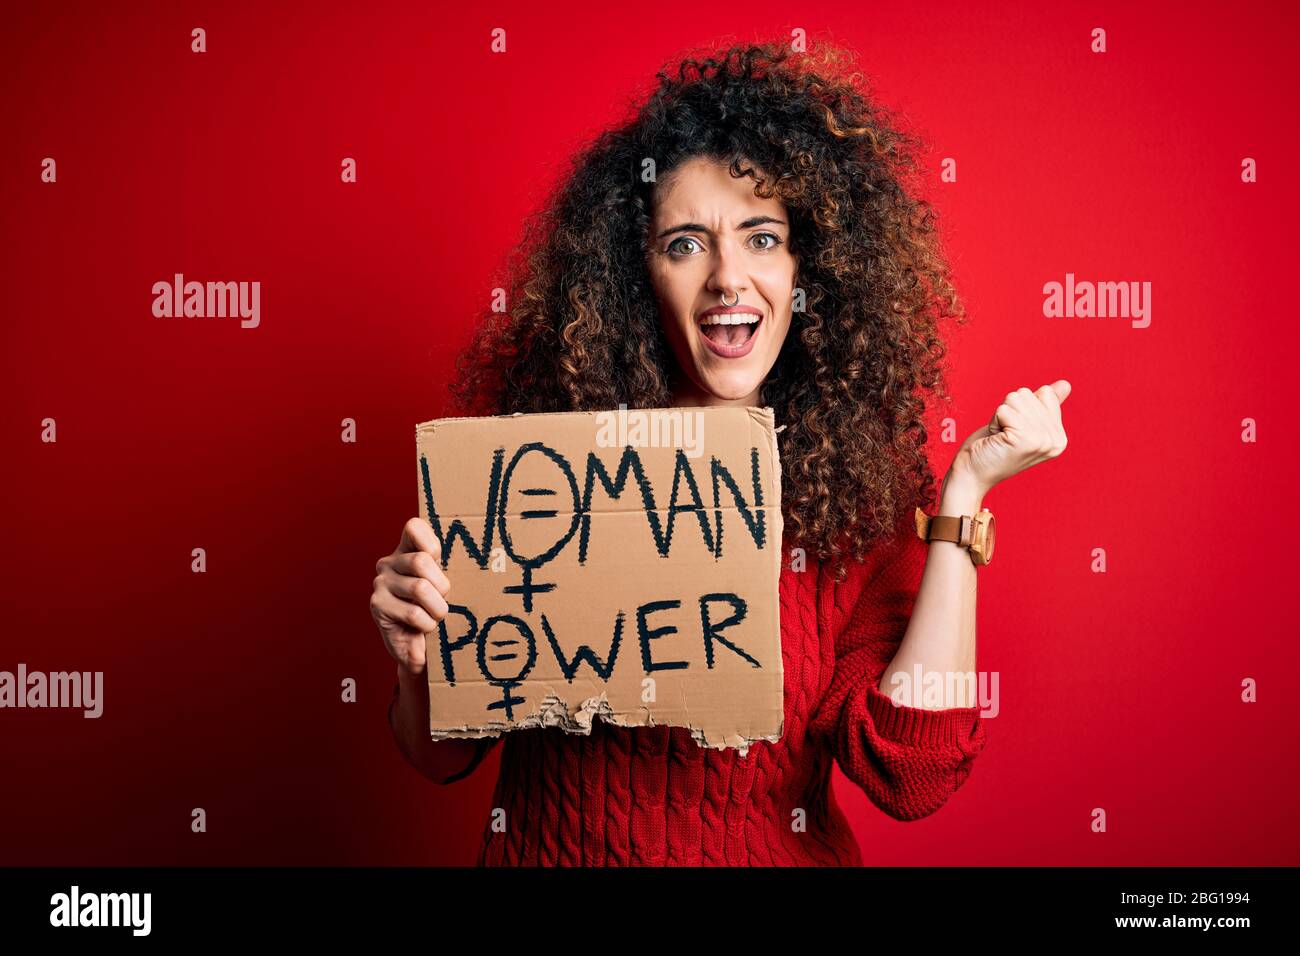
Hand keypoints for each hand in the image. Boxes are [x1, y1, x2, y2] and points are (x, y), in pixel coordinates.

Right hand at [371, 517, 452, 676]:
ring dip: (437, 608)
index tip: (440, 561)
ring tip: (436, 616)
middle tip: (443, 600)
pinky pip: (413, 613)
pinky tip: (423, 628)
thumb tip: (484, 555)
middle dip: (442, 586)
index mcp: (406, 551)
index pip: (414, 527)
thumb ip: (450, 567)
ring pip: (419, 588)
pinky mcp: (377, 605)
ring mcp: (380, 583)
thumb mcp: (444, 586)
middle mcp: (389, 563)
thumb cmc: (437, 612)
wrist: (419, 650)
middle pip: (422, 561)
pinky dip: (427, 625)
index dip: (432, 543)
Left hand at [948, 380, 1070, 496]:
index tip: (1015, 430)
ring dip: (1000, 416)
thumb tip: (1065, 384)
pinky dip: (994, 421)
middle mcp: (1056, 440)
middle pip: (1027, 394)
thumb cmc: (993, 448)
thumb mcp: (1021, 423)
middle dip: (1009, 411)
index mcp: (1059, 437)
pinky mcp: (1024, 439)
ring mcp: (1042, 440)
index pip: (1045, 394)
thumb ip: (1044, 405)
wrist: (972, 474)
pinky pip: (1003, 410)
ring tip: (1000, 437)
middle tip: (1004, 436)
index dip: (1021, 407)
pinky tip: (995, 439)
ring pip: (1015, 399)